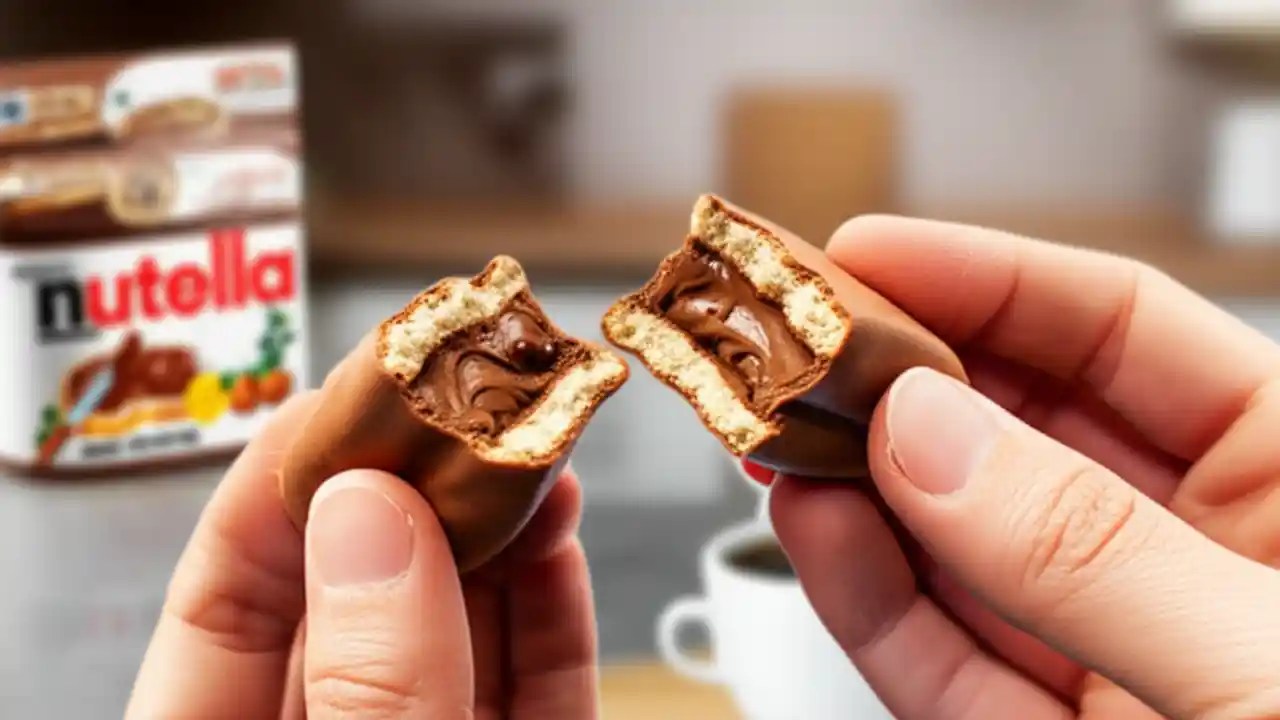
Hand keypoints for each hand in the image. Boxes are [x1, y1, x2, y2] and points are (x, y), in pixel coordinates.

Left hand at [126, 392, 596, 718]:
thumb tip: (370, 510)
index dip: (275, 488)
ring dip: (498, 535)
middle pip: (352, 600)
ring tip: (530, 446)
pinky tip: (559, 540)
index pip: (221, 604)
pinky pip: (533, 688)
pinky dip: (550, 613)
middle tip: (459, 400)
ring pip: (453, 634)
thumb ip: (371, 681)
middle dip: (412, 492)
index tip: (344, 396)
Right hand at [763, 216, 1279, 718]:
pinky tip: (816, 535)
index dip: (991, 280)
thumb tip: (929, 433)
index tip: (868, 252)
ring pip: (957, 547)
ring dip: (857, 490)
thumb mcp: (1262, 661)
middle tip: (793, 348)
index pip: (1125, 335)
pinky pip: (943, 661)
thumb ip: (1090, 548)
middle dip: (895, 385)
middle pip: (1015, 431)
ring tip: (782, 440)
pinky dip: (868, 600)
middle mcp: (1192, 565)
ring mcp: (1115, 657)